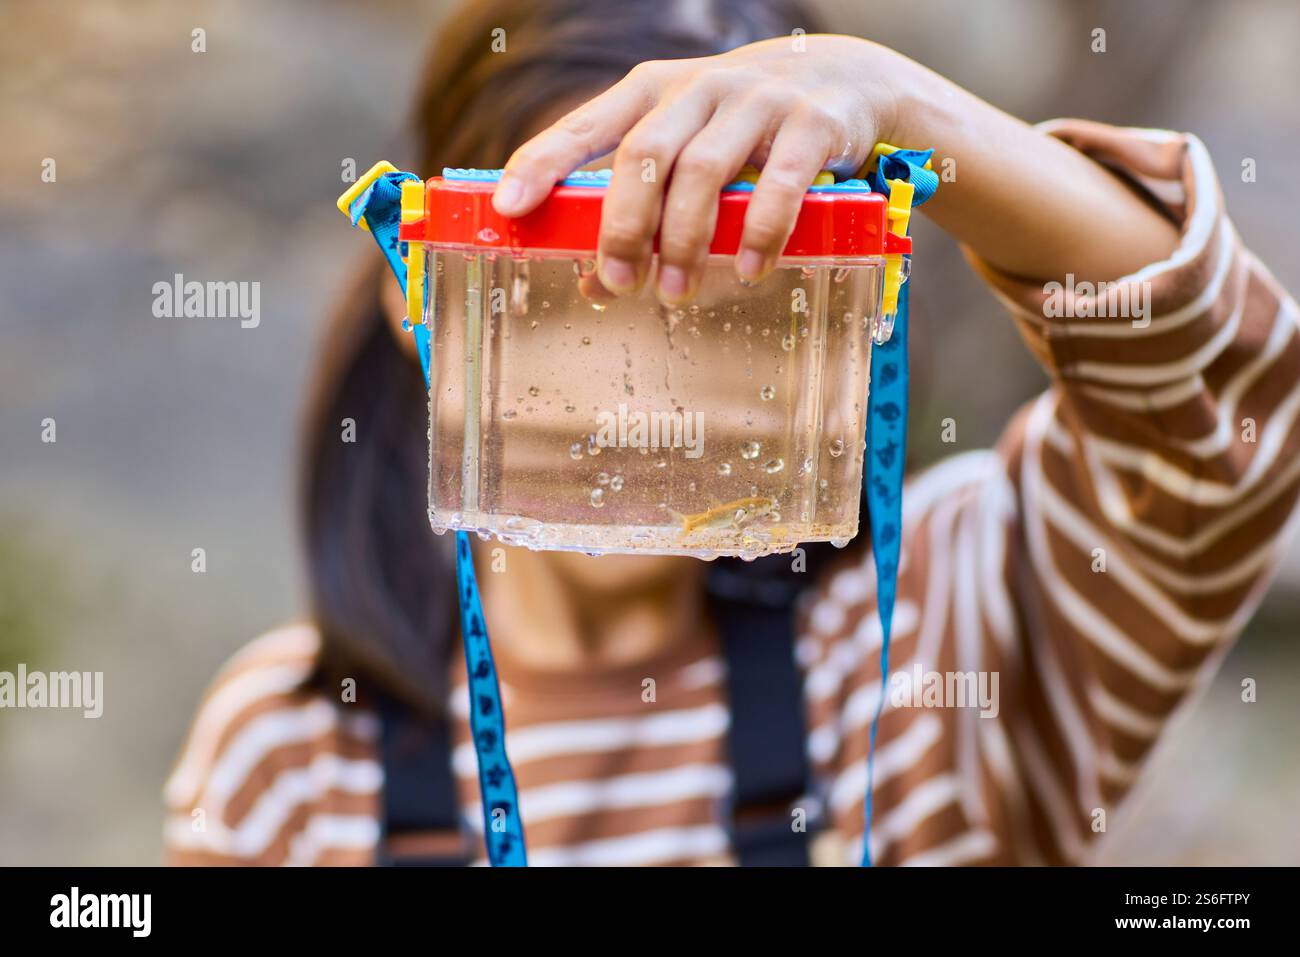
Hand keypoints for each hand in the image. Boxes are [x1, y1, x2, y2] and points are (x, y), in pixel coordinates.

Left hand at [491, 35, 903, 302]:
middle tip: (618, 284)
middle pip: (643, 155)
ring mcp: (757, 101)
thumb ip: (640, 207)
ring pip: (703, 172)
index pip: (585, 126)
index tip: (509, 208)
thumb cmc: (743, 128)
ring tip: (677, 293)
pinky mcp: (811, 124)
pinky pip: (778, 183)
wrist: (846, 80)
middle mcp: (699, 88)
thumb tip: (593, 285)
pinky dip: (759, 231)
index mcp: (653, 91)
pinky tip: (747, 270)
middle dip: (624, 227)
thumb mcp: (685, 150)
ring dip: (684, 240)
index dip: (541, 164)